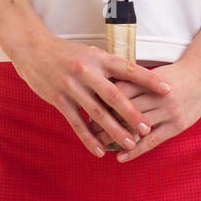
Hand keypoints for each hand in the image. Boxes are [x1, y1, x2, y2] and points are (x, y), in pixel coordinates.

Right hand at [9, 32, 173, 156]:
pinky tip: (99, 150)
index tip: (167, 89)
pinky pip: (76, 122)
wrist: (33, 50)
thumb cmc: (67, 53)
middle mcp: (87, 71)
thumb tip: (134, 81)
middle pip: (114, 95)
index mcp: (98, 58)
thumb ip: (109, 68)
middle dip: (133, 113)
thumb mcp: (91, 54)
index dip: (149, 79)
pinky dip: (88, 138)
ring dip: (114, 130)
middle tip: (148, 128)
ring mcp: (71, 86)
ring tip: (129, 143)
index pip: (128, 69)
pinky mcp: (58, 99)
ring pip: (97, 113)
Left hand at [88, 55, 200, 162]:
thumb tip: (102, 85)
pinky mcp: (176, 125)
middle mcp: (157, 95)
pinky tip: (121, 157)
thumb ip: (130, 80)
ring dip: (117, 136)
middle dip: (105, 119)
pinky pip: (152, 141)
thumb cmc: (172, 75)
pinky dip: (135, 150)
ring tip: (99, 143)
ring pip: (137, 126)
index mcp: (148, 80)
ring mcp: (168, 111)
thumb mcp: (151, 73)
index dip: (102, 99)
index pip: (120, 90)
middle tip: (88, 128)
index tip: (86, 107)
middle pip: (125, 109)